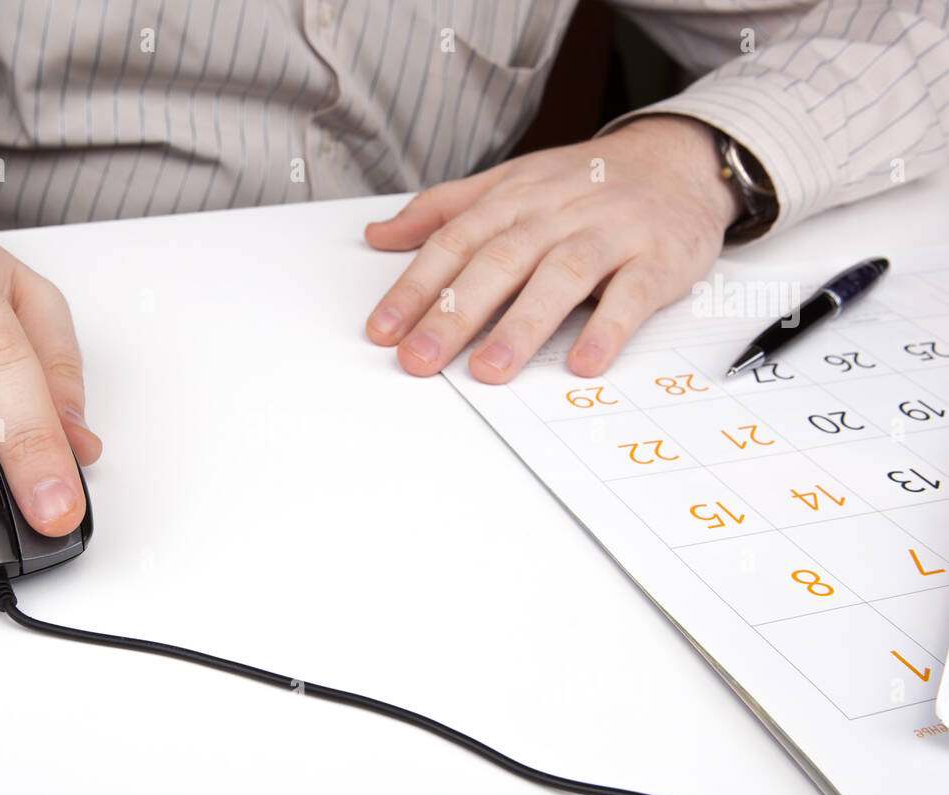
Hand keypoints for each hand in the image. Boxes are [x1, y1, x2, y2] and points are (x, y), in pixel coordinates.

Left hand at [364, 116, 741, 380]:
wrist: (679, 159)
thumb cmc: (584, 183)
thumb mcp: (510, 183)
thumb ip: (444, 210)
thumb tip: (378, 235)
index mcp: (514, 197)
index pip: (455, 241)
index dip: (416, 286)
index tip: (385, 330)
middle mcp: (556, 212)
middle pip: (499, 261)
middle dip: (455, 313)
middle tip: (421, 359)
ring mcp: (609, 233)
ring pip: (560, 277)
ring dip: (522, 326)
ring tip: (488, 371)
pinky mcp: (658, 258)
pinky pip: (631, 295)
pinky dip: (608, 329)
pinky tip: (583, 363)